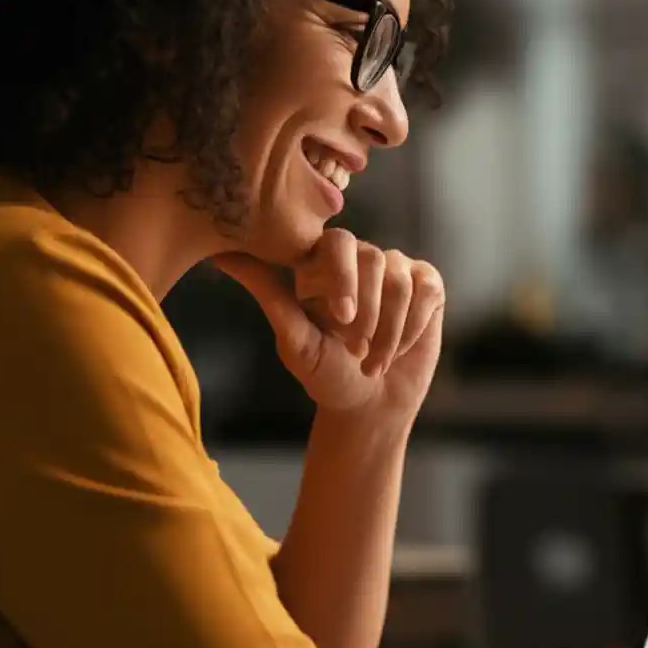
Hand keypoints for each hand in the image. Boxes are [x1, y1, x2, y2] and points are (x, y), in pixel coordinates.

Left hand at [213, 229, 445, 416]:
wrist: (370, 404)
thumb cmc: (326, 373)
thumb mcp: (294, 338)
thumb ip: (267, 292)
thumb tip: (221, 254)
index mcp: (324, 263)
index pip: (337, 242)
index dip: (343, 278)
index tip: (340, 320)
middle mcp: (361, 258)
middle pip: (373, 258)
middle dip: (368, 313)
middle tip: (356, 350)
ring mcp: (396, 269)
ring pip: (401, 280)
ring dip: (390, 330)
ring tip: (375, 360)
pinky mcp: (426, 285)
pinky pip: (426, 290)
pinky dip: (412, 327)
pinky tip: (400, 349)